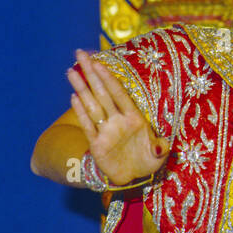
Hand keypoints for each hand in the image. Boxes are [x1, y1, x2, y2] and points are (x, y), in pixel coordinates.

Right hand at [68, 50, 169, 185]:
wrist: (132, 178)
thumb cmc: (147, 161)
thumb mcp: (158, 155)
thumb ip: (159, 148)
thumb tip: (160, 147)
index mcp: (134, 118)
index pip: (119, 93)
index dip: (109, 78)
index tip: (100, 62)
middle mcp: (118, 121)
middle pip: (103, 92)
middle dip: (92, 73)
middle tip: (80, 54)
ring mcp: (106, 131)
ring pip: (92, 105)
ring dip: (83, 88)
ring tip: (71, 71)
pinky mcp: (97, 145)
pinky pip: (88, 126)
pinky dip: (81, 112)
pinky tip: (74, 97)